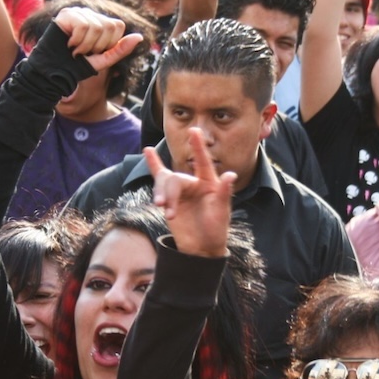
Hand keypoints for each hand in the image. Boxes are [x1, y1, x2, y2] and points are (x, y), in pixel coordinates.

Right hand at [52, 6, 143, 69]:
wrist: (55, 72)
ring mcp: (78, 12)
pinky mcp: (66, 14)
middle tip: (84, 52)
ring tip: (75, 50)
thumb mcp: (104, 60)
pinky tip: (69, 44)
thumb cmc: (78, 65)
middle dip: (98, 46)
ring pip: (96, 26)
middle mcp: (90, 14)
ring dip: (86, 45)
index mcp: (101, 23)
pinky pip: (83, 25)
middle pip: (109, 26)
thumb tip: (139, 37)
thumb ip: (121, 49)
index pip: (118, 25)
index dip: (109, 43)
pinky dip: (78, 40)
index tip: (95, 52)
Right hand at [145, 128, 234, 257]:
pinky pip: (159, 178)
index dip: (199, 146)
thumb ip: (224, 192)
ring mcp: (181, 191)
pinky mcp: (170, 199)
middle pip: (176, 179)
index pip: (203, 161)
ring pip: (165, 183)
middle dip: (169, 193)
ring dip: (161, 194)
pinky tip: (148, 151)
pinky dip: (154, 164)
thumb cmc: (216, 229)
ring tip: (161, 208)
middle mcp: (194, 183)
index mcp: (209, 183)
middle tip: (168, 211)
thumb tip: (231, 174)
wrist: (201, 248)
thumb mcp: (221, 212)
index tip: (194, 131)